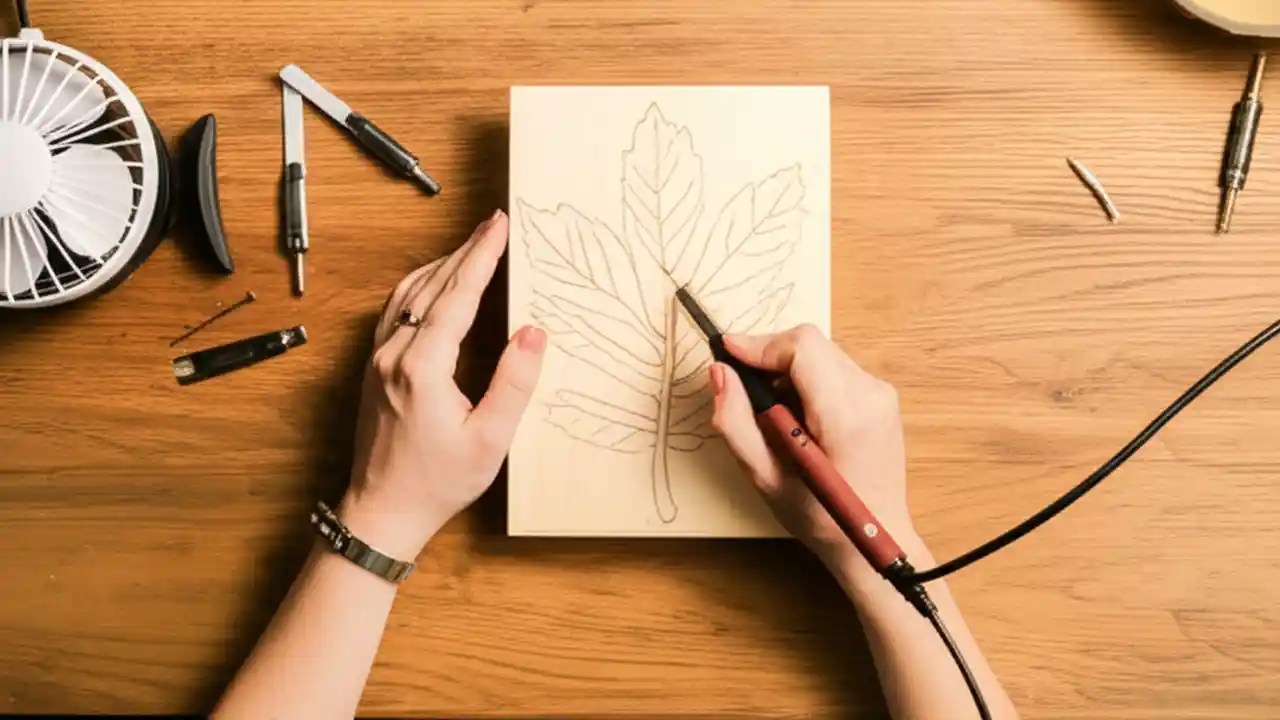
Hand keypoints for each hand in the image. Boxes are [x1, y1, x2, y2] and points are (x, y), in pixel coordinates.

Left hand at [340, 210, 546, 558]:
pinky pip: (395, 312)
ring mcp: (378, 360)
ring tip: (472, 246)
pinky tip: (433, 284)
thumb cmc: (437, 483)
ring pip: (409, 294)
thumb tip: (533, 333)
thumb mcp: (490, 439)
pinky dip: (420, 286)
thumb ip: (513, 382)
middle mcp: (394, 355)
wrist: (381, 512)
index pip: (458, 295)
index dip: (482, 257)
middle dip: (466, 251)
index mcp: (423, 367)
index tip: (500, 227)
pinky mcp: (373, 369)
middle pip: (432, 286)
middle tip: (494, 224)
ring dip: (442, 265)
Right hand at [710, 325, 914, 570]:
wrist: (875, 540)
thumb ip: (736, 422)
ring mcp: (881, 394)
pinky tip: (799, 418)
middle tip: (746, 394)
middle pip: (810, 345)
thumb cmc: (822, 518)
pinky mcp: (881, 397)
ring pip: (821, 353)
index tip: (727, 355)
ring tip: (775, 415)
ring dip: (788, 371)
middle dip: (770, 359)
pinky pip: (835, 368)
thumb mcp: (766, 477)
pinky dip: (807, 381)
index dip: (759, 345)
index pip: (801, 347)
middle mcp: (871, 395)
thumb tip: (720, 373)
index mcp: (846, 415)